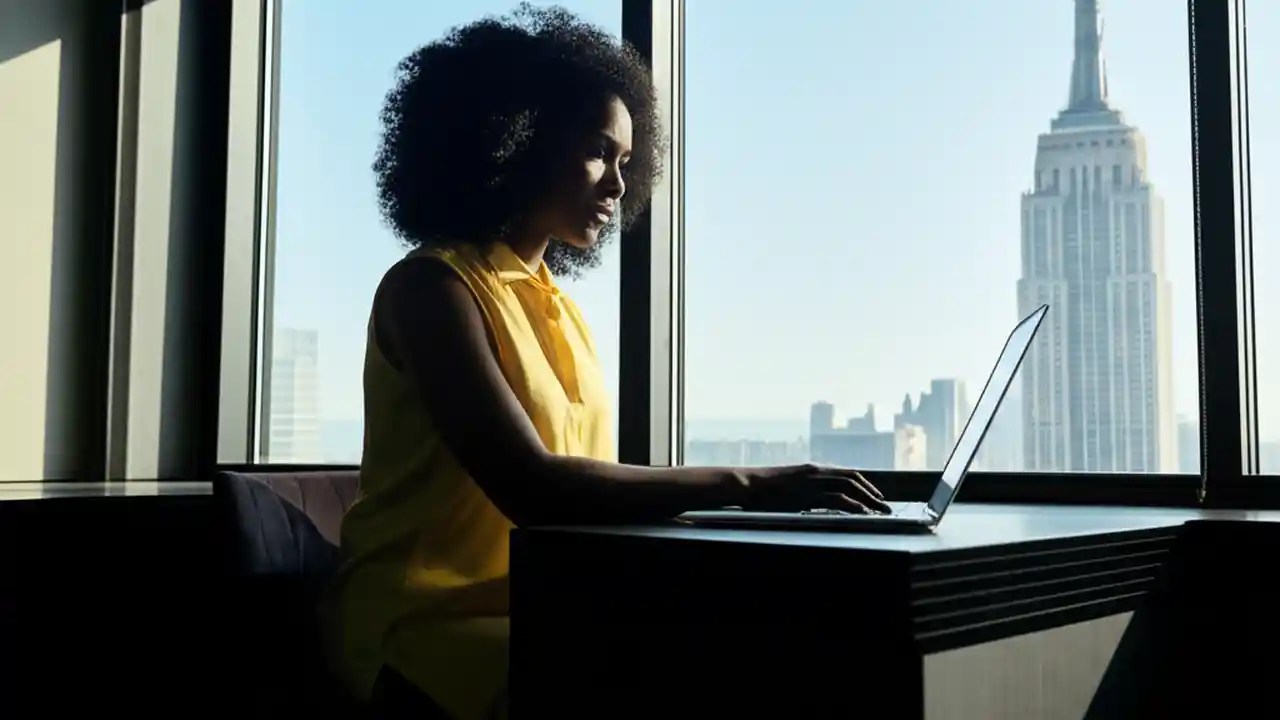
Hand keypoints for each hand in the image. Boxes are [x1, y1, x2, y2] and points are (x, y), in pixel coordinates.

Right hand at [741, 464, 890, 513]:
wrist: (747, 484)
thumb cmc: (762, 489)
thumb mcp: (788, 486)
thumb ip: (804, 490)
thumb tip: (814, 501)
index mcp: (813, 469)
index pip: (847, 473)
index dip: (865, 483)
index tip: (875, 495)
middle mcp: (817, 472)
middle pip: (854, 479)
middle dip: (873, 492)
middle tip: (886, 505)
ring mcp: (813, 481)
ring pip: (850, 487)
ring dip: (869, 499)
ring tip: (882, 511)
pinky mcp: (808, 493)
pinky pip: (837, 499)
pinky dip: (854, 505)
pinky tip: (864, 513)